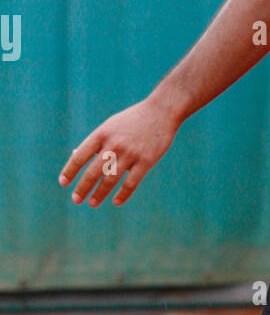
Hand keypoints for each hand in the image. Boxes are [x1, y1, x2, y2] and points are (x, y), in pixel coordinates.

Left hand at [58, 95, 179, 206]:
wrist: (161, 112)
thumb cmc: (132, 120)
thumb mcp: (110, 126)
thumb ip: (96, 142)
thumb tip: (75, 156)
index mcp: (102, 134)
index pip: (80, 156)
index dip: (70, 170)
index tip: (63, 182)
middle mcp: (114, 145)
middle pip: (93, 172)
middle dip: (83, 188)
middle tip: (76, 199)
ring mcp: (130, 153)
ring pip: (110, 180)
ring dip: (99, 194)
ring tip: (92, 203)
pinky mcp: (146, 161)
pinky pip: (131, 182)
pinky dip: (123, 194)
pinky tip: (116, 202)